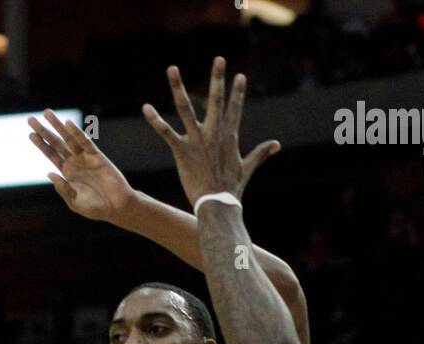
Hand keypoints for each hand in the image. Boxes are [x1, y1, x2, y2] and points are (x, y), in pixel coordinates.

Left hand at [28, 110, 132, 221]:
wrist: (116, 207)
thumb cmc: (95, 208)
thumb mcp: (74, 202)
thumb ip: (63, 188)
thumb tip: (49, 173)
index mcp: (67, 172)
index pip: (51, 155)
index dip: (41, 144)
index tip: (30, 134)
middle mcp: (74, 162)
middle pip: (56, 143)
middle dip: (44, 131)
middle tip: (31, 119)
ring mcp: (85, 158)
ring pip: (69, 138)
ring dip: (58, 126)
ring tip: (47, 113)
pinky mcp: (97, 156)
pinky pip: (85, 143)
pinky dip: (77, 133)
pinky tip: (68, 124)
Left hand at [143, 57, 279, 210]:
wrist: (217, 205)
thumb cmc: (231, 189)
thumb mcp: (247, 168)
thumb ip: (260, 153)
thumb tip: (277, 144)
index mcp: (229, 136)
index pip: (235, 109)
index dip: (237, 92)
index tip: (240, 75)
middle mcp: (213, 133)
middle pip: (216, 100)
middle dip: (218, 78)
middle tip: (219, 59)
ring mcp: (197, 140)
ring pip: (186, 108)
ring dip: (177, 87)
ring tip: (172, 68)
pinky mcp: (182, 151)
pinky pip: (166, 132)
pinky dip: (156, 120)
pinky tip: (146, 107)